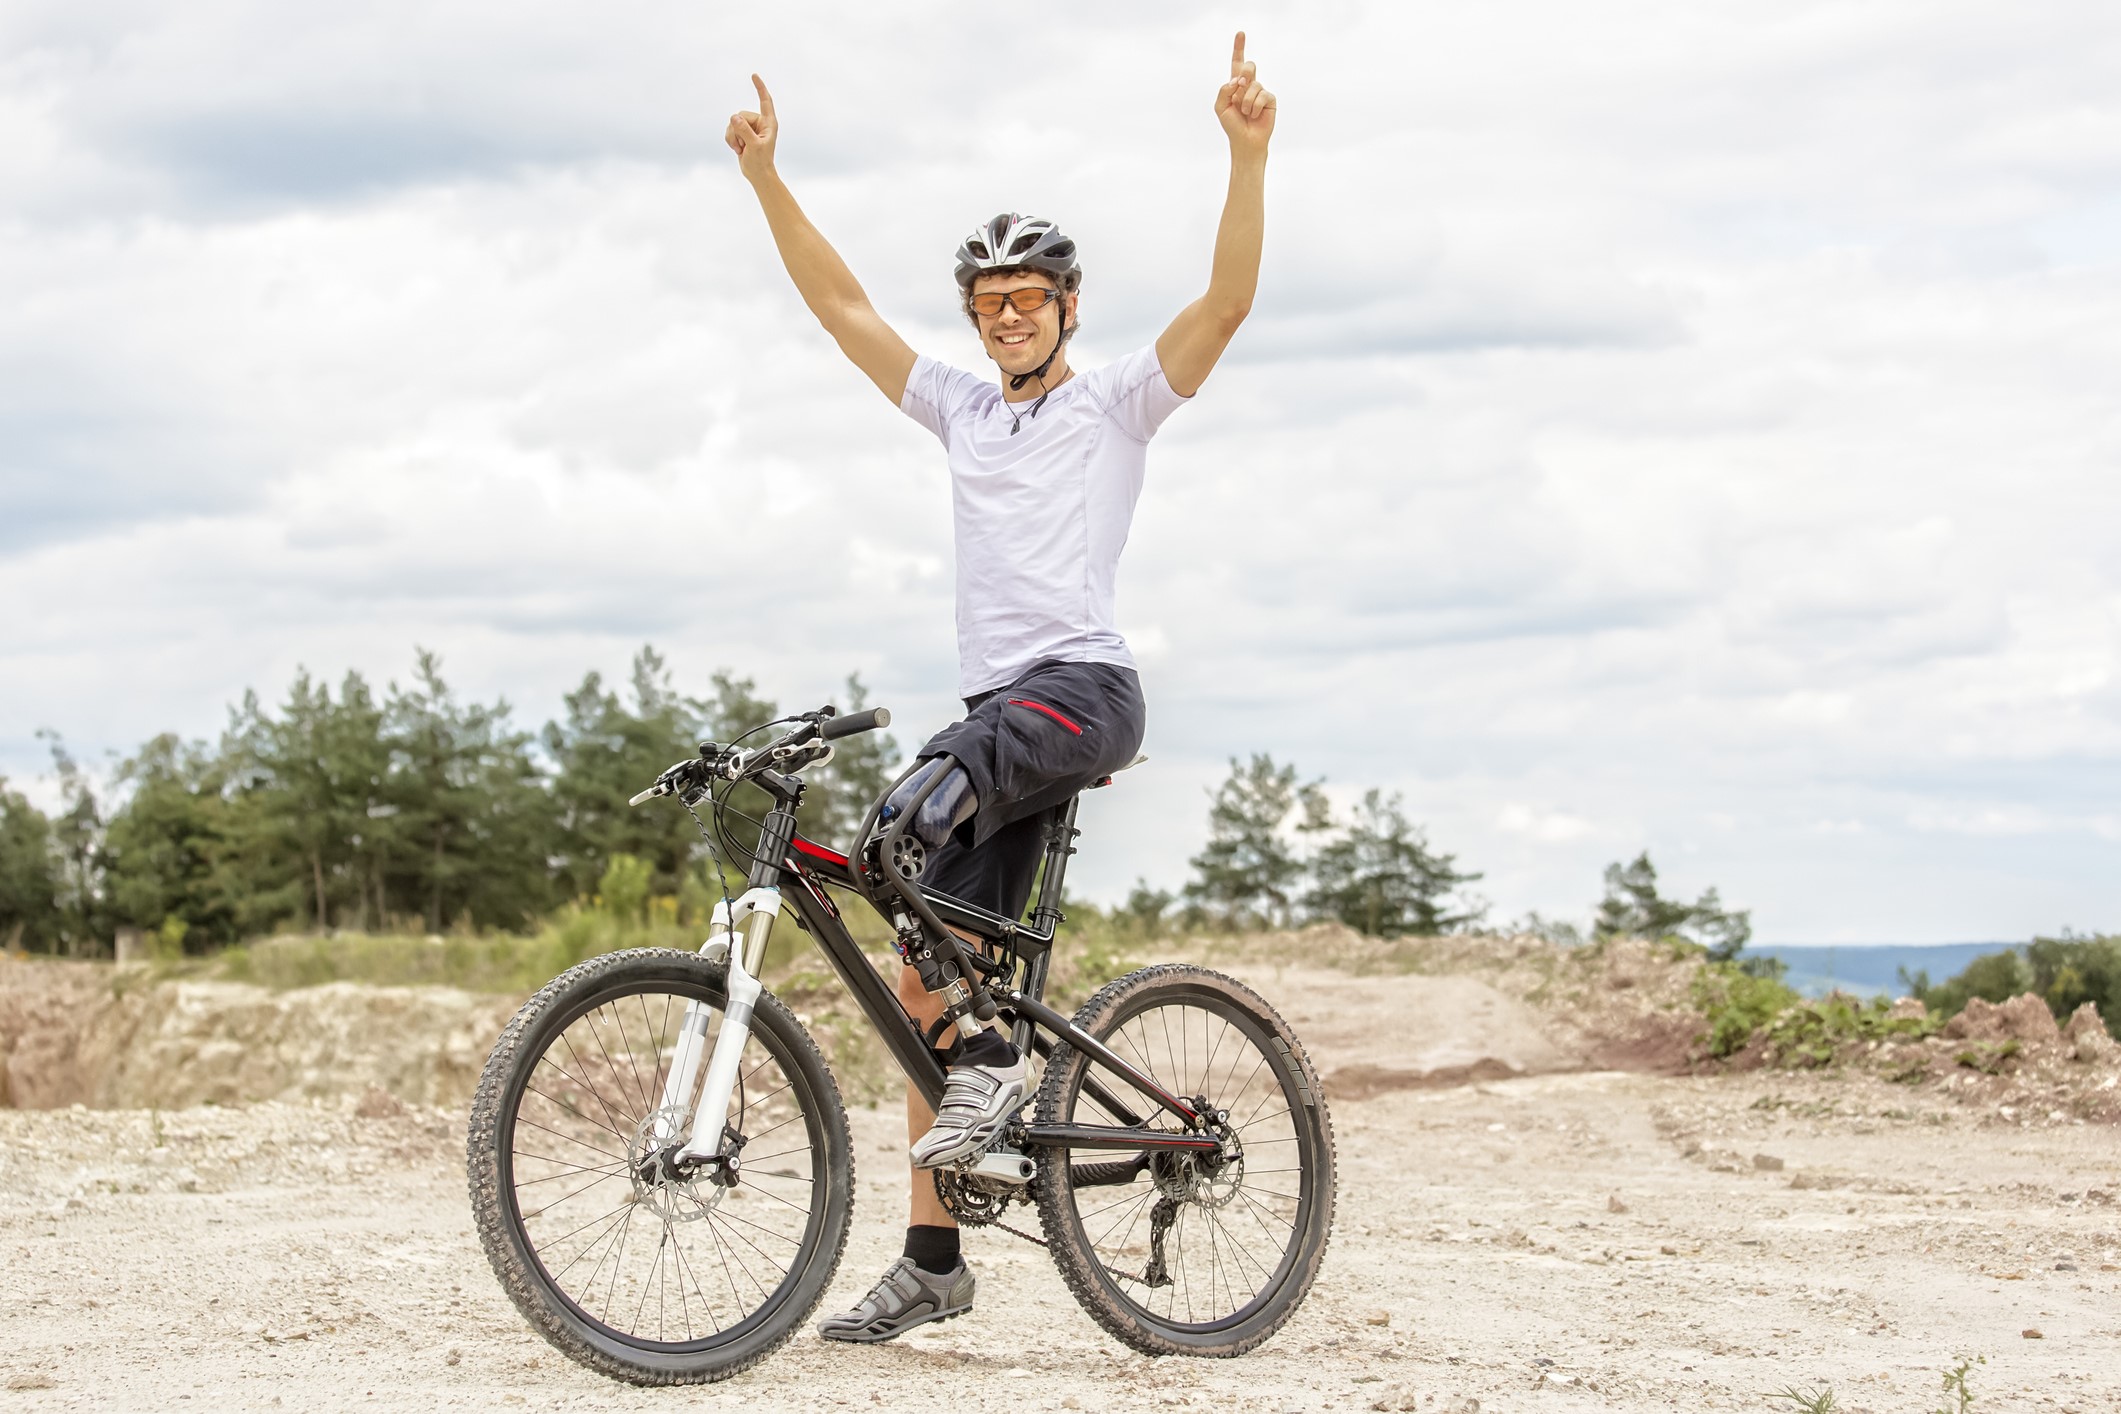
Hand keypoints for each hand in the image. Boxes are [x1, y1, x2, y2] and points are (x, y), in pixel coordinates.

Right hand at [724, 74, 778, 181]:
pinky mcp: (742, 134)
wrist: (757, 175)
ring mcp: (750, 128)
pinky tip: (738, 150)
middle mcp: (760, 123)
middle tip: (744, 145)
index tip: (754, 76)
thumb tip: (733, 116)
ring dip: (733, 137)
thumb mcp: (753, 146)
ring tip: (741, 149)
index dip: (760, 88)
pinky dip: (730, 140)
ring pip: (732, 123)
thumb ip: (744, 130)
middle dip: (737, 130)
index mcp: (769, 123)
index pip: (765, 101)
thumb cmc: (760, 162)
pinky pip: (729, 130)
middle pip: (741, 115)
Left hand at [1215, 32, 1274, 153]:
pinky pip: (1262, 95)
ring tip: (1245, 113)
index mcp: (1236, 84)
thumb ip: (1224, 89)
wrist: (1245, 141)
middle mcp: (1249, 85)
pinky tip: (1254, 115)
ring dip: (1245, 101)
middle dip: (1244, 75)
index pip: (1237, 63)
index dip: (1239, 48)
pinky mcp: (1270, 99)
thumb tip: (1238, 79)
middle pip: (1249, 66)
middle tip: (1241, 87)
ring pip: (1254, 84)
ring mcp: (1261, 91)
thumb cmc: (1232, 125)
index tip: (1240, 33)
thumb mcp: (1220, 107)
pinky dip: (1254, 106)